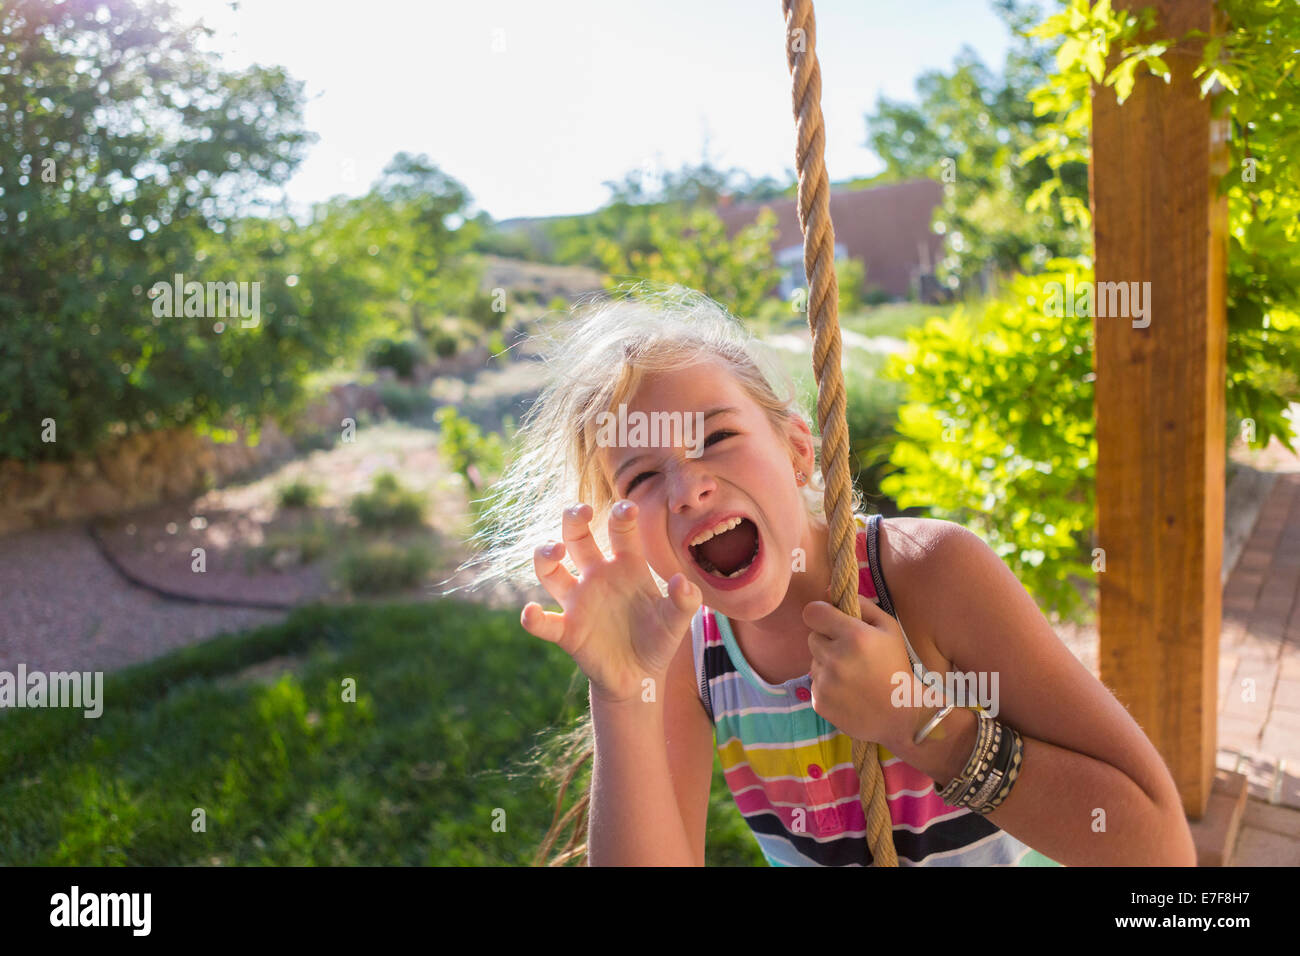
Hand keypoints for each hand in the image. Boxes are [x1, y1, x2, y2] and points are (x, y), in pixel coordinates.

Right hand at [520, 500, 700, 704]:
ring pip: (550, 571)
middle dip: (573, 520)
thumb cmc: (658, 640)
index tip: (626, 508)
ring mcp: (579, 602)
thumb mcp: (677, 623)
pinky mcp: (568, 630)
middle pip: (577, 538)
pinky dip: (533, 618)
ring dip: (545, 557)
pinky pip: (545, 622)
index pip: (620, 531)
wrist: (640, 677)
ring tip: (554, 551)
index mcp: (626, 566)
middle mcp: (597, 576)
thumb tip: (684, 583)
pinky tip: (531, 613)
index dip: (620, 515)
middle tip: (580, 512)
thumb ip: (684, 602)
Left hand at [803, 587, 929, 754]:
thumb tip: (829, 592)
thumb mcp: (889, 629)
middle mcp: (835, 658)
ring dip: (827, 664)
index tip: (830, 620)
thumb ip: (862, 605)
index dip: (820, 614)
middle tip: (850, 653)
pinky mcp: (819, 701)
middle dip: (827, 641)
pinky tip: (849, 691)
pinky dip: (828, 685)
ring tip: (853, 675)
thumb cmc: (896, 666)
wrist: (901, 715)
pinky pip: (815, 683)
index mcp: (854, 636)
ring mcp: (825, 682)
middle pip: (812, 637)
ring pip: (813, 661)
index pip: (812, 612)